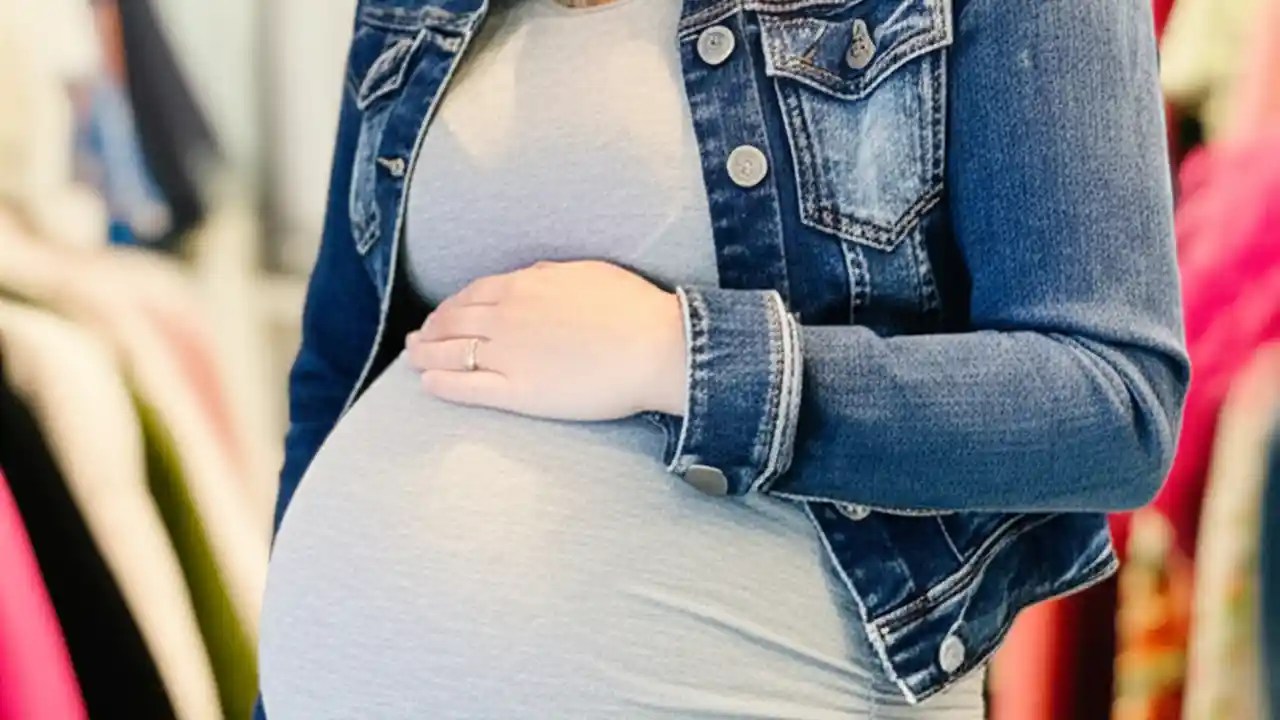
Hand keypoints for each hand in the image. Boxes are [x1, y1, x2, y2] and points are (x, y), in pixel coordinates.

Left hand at [406, 260, 687, 419]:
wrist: (654, 346)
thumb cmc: (632, 308)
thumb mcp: (586, 272)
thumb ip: (551, 274)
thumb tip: (532, 275)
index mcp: (523, 285)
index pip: (470, 294)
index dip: (450, 306)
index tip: (442, 315)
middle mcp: (506, 316)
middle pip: (451, 322)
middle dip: (429, 329)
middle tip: (417, 338)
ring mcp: (508, 355)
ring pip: (450, 352)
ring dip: (424, 355)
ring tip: (413, 359)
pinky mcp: (518, 391)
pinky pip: (467, 387)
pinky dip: (441, 384)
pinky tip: (426, 385)